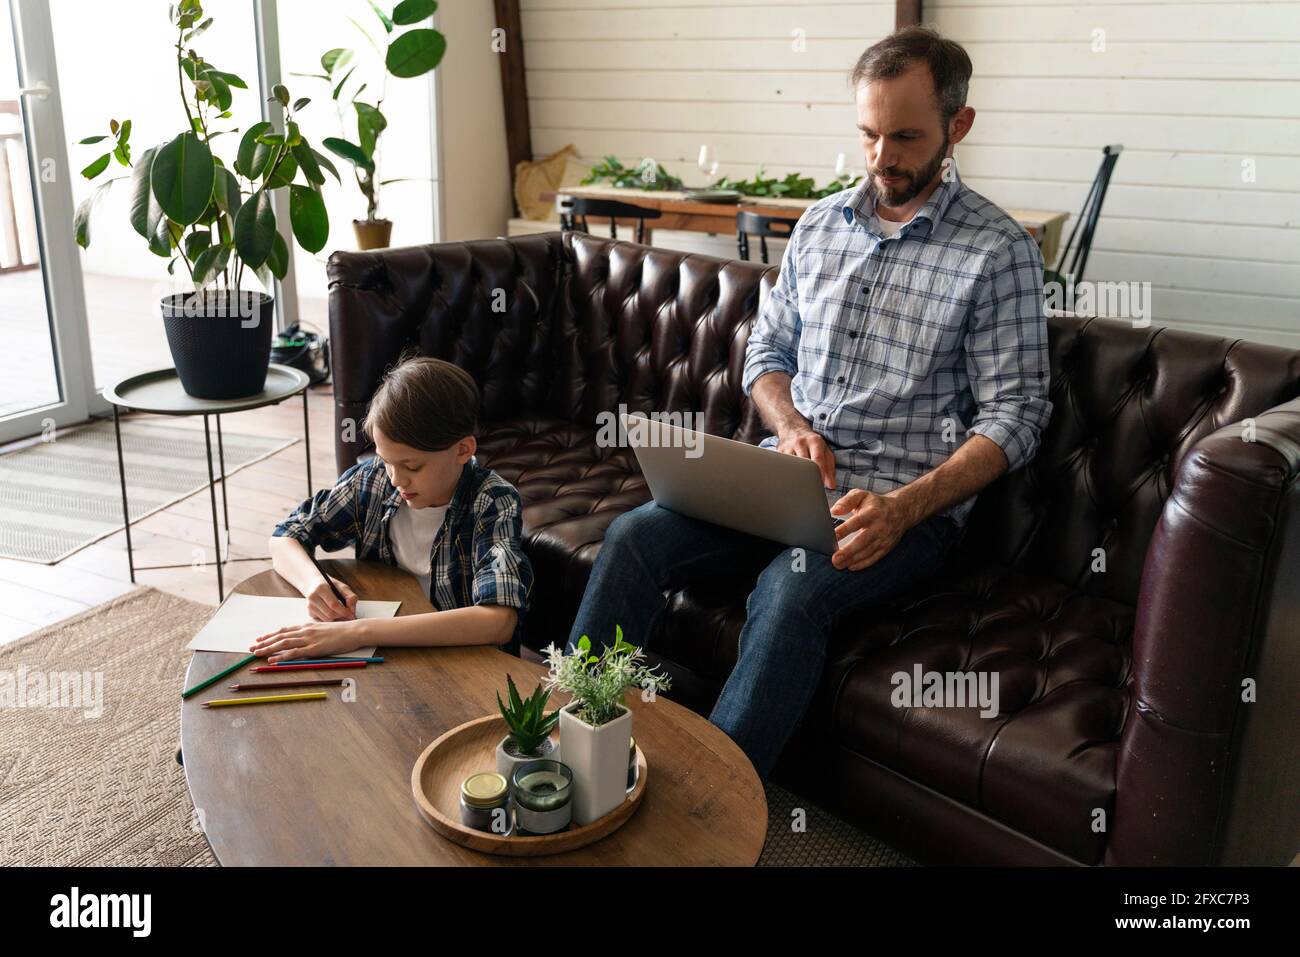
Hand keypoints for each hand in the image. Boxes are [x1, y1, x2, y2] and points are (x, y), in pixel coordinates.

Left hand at [250, 618, 365, 662]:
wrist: (354, 630)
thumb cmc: (342, 631)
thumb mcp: (324, 628)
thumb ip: (313, 632)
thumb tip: (305, 635)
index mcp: (307, 626)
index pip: (284, 630)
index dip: (270, 635)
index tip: (260, 639)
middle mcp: (305, 631)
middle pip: (280, 636)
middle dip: (265, 642)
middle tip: (252, 648)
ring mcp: (309, 639)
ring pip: (284, 643)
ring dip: (269, 649)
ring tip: (257, 653)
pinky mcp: (315, 648)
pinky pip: (295, 653)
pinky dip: (282, 657)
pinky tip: (273, 660)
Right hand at [306, 577, 357, 621]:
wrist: (314, 584)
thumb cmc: (331, 586)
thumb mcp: (342, 587)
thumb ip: (350, 596)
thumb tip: (352, 610)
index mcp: (321, 588)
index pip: (333, 604)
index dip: (344, 611)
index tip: (351, 613)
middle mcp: (313, 597)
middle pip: (330, 614)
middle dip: (341, 616)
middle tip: (348, 615)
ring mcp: (309, 606)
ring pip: (327, 619)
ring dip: (337, 618)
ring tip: (342, 614)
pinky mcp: (309, 613)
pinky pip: (323, 620)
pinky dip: (331, 619)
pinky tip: (334, 614)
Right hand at [777, 426, 835, 488]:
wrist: (793, 429)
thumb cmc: (812, 442)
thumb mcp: (825, 450)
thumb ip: (829, 467)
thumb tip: (831, 485)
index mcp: (814, 441)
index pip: (817, 458)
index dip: (820, 472)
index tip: (821, 484)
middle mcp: (800, 442)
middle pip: (804, 463)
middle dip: (808, 476)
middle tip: (811, 486)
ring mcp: (787, 447)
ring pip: (792, 466)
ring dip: (797, 476)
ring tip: (801, 482)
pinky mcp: (778, 453)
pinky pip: (783, 467)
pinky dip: (788, 474)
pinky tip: (792, 476)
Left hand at [829, 489, 912, 571]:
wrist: (901, 511)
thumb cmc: (876, 504)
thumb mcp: (862, 495)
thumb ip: (847, 501)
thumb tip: (834, 511)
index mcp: (872, 513)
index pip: (856, 522)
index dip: (844, 529)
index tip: (832, 536)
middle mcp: (879, 527)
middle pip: (862, 541)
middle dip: (848, 551)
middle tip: (835, 558)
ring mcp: (884, 538)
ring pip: (867, 552)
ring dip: (852, 559)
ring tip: (838, 564)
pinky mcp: (886, 547)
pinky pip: (874, 557)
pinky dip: (863, 563)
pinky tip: (851, 566)